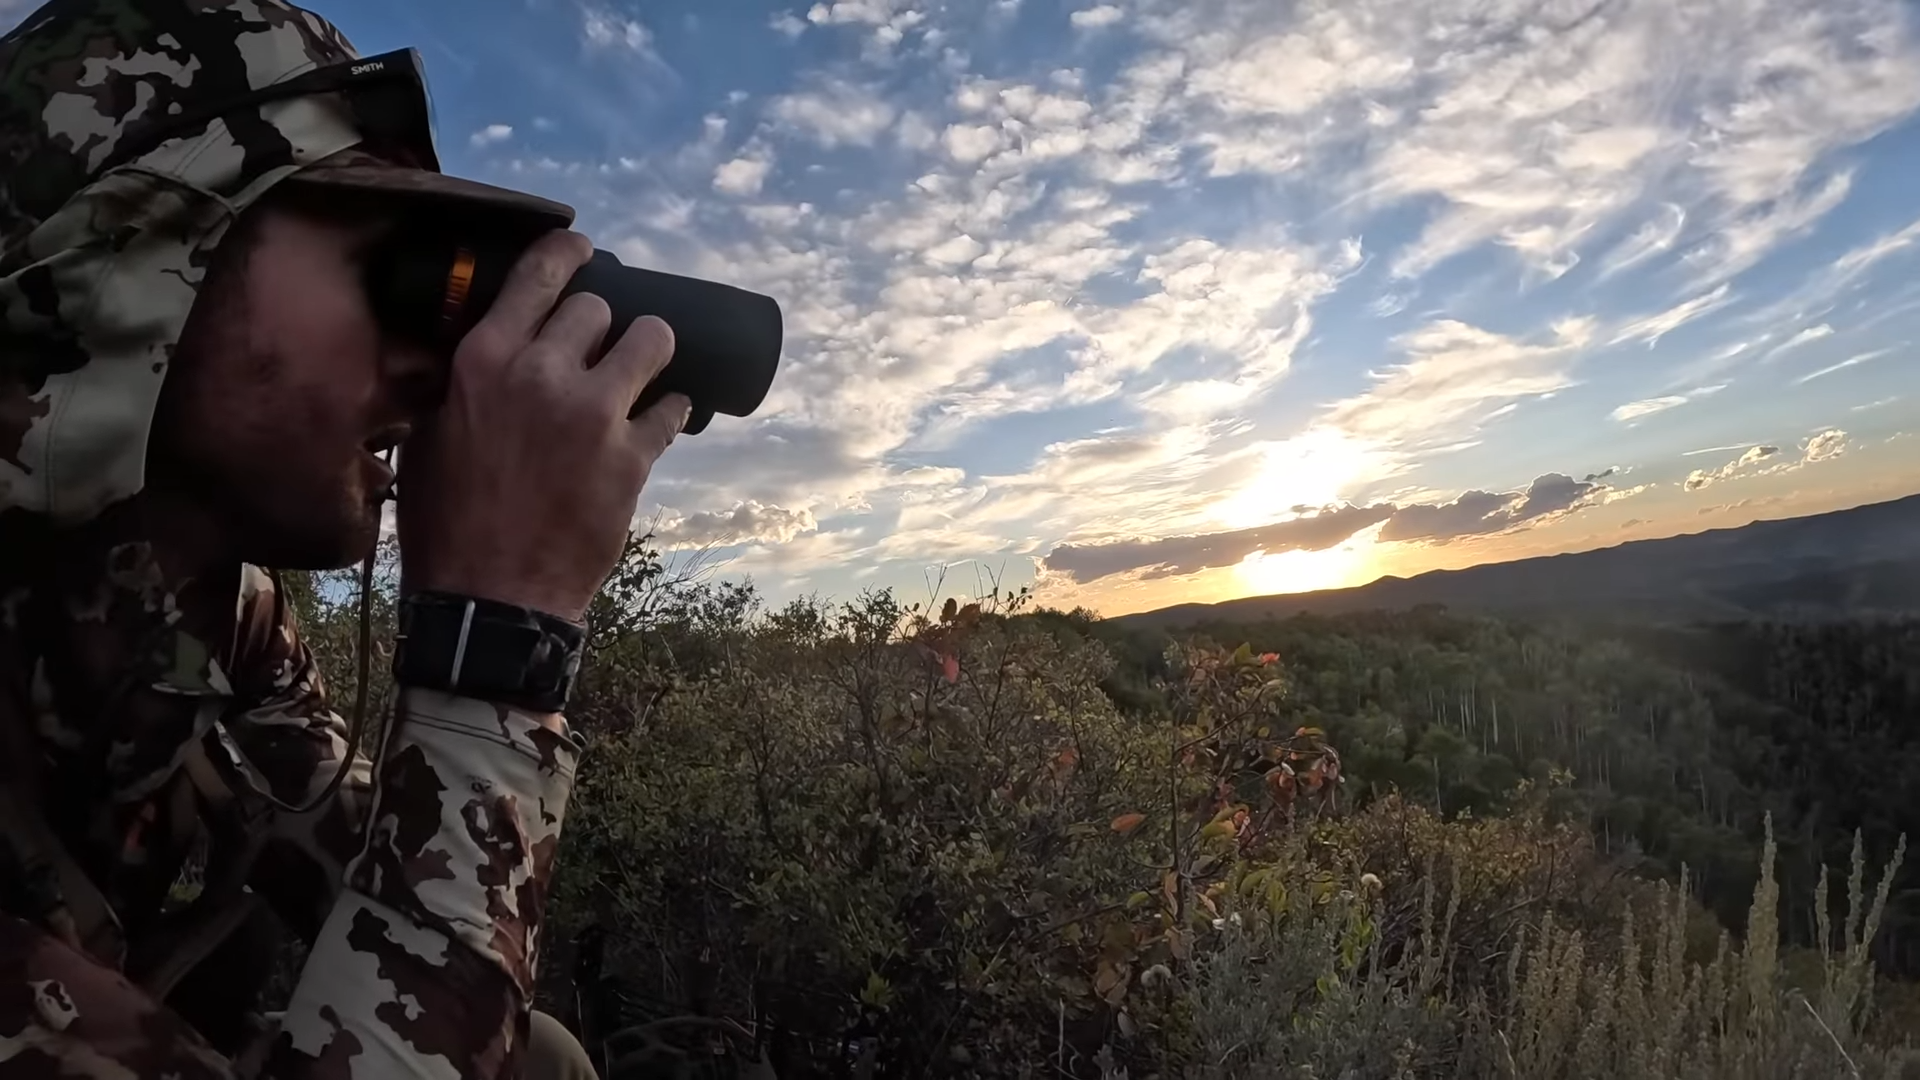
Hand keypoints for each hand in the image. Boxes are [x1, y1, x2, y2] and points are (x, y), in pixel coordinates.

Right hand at [395, 229, 689, 624]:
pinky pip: (673, 409)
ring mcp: (593, 414)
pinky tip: (664, 418)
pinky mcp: (632, 456)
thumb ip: (460, 382)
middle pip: (597, 307)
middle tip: (599, 346)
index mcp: (483, 361)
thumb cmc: (448, 522)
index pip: (538, 275)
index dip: (568, 253)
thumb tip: (480, 348)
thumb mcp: (430, 434)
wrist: (489, 595)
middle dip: (602, 323)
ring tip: (648, 365)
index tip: (584, 248)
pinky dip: (671, 411)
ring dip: (652, 348)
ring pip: (651, 340)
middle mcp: (541, 374)